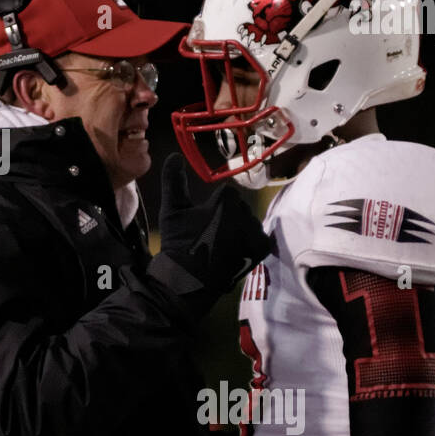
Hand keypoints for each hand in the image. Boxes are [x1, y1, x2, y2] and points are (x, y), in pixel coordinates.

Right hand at [158, 153, 272, 293]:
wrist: (187, 280)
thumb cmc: (178, 243)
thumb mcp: (172, 209)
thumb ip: (174, 180)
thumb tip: (175, 155)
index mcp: (227, 199)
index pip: (225, 194)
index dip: (212, 208)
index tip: (202, 222)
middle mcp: (246, 212)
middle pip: (239, 208)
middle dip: (228, 218)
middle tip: (210, 235)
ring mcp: (256, 231)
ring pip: (249, 222)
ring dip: (239, 230)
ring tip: (221, 245)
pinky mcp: (262, 249)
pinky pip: (259, 238)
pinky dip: (249, 243)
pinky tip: (234, 251)